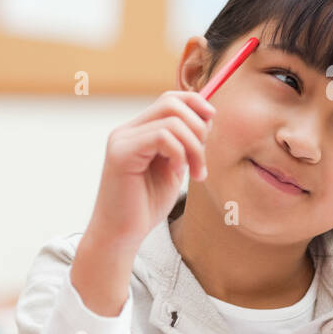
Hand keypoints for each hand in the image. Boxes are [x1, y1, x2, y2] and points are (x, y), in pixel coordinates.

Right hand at [87, 91, 214, 251]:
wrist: (121, 235)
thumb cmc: (146, 205)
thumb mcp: (174, 167)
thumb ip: (185, 142)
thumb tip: (207, 115)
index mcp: (138, 131)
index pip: (171, 99)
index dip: (197, 104)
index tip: (211, 128)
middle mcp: (127, 130)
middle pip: (172, 102)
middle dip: (199, 129)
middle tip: (201, 162)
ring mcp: (121, 140)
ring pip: (172, 120)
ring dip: (194, 147)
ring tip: (195, 173)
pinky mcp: (120, 154)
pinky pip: (162, 136)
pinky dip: (180, 154)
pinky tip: (178, 173)